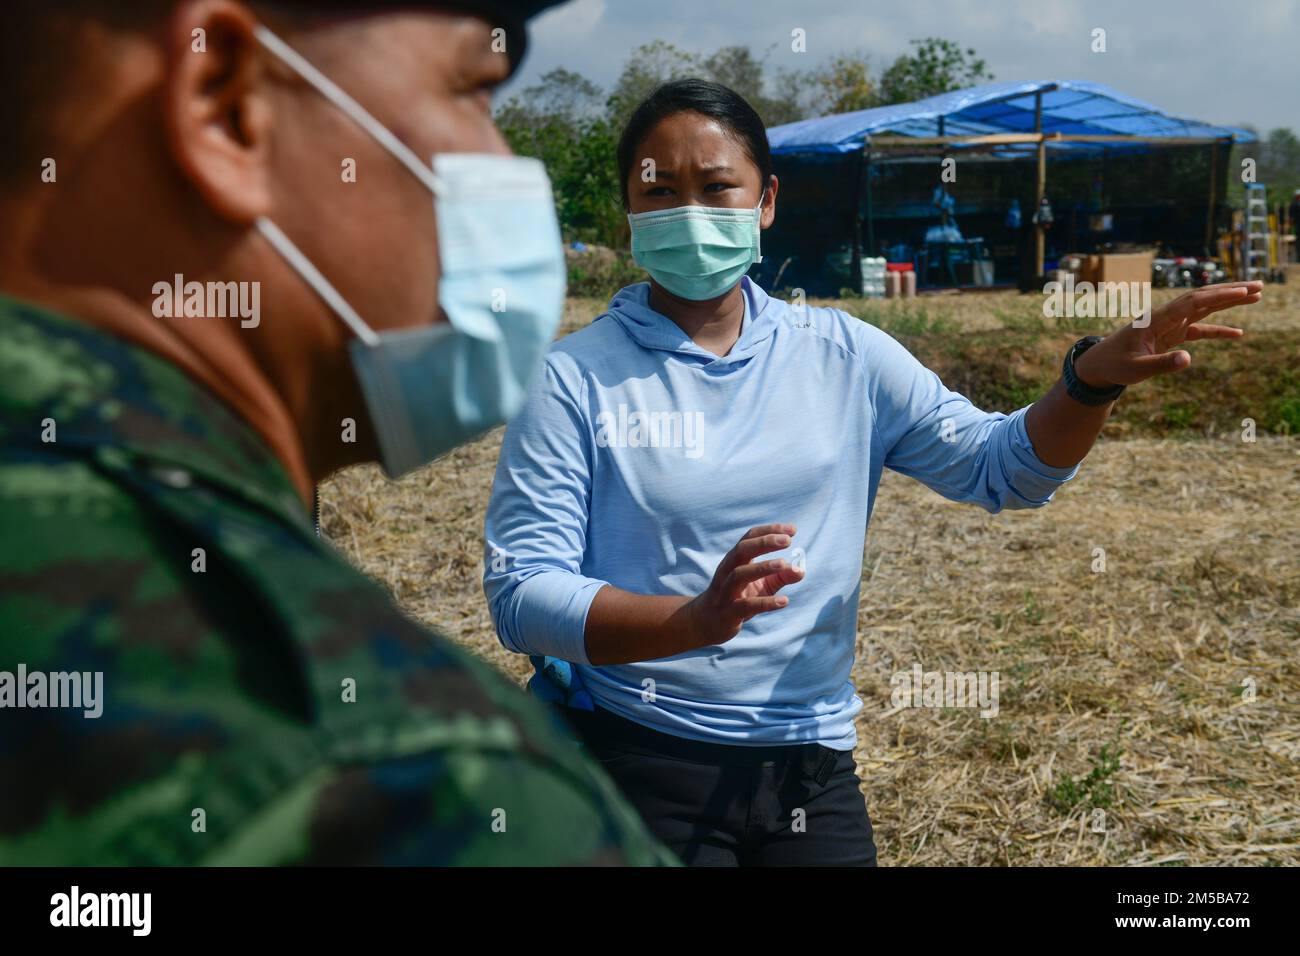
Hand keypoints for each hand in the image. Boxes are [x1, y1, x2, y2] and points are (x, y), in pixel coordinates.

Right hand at [686, 523, 803, 646]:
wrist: (707, 623)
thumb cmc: (737, 598)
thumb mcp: (761, 585)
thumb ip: (780, 577)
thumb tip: (801, 570)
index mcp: (735, 561)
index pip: (750, 538)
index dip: (770, 531)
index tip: (792, 530)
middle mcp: (727, 571)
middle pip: (742, 550)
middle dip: (764, 543)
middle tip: (787, 540)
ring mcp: (725, 592)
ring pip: (740, 575)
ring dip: (762, 567)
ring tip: (784, 564)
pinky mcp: (728, 613)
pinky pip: (746, 606)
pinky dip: (765, 602)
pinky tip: (784, 601)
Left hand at [1074, 281, 1261, 387]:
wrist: (1099, 364)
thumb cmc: (1115, 365)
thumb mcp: (1137, 369)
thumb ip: (1162, 364)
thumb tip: (1189, 359)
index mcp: (1156, 319)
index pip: (1192, 302)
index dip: (1217, 296)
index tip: (1242, 290)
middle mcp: (1165, 317)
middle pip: (1202, 299)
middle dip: (1230, 291)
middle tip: (1260, 286)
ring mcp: (1169, 324)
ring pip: (1203, 309)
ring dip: (1229, 302)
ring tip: (1257, 296)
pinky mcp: (1171, 334)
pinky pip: (1198, 329)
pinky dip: (1217, 330)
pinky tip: (1238, 333)